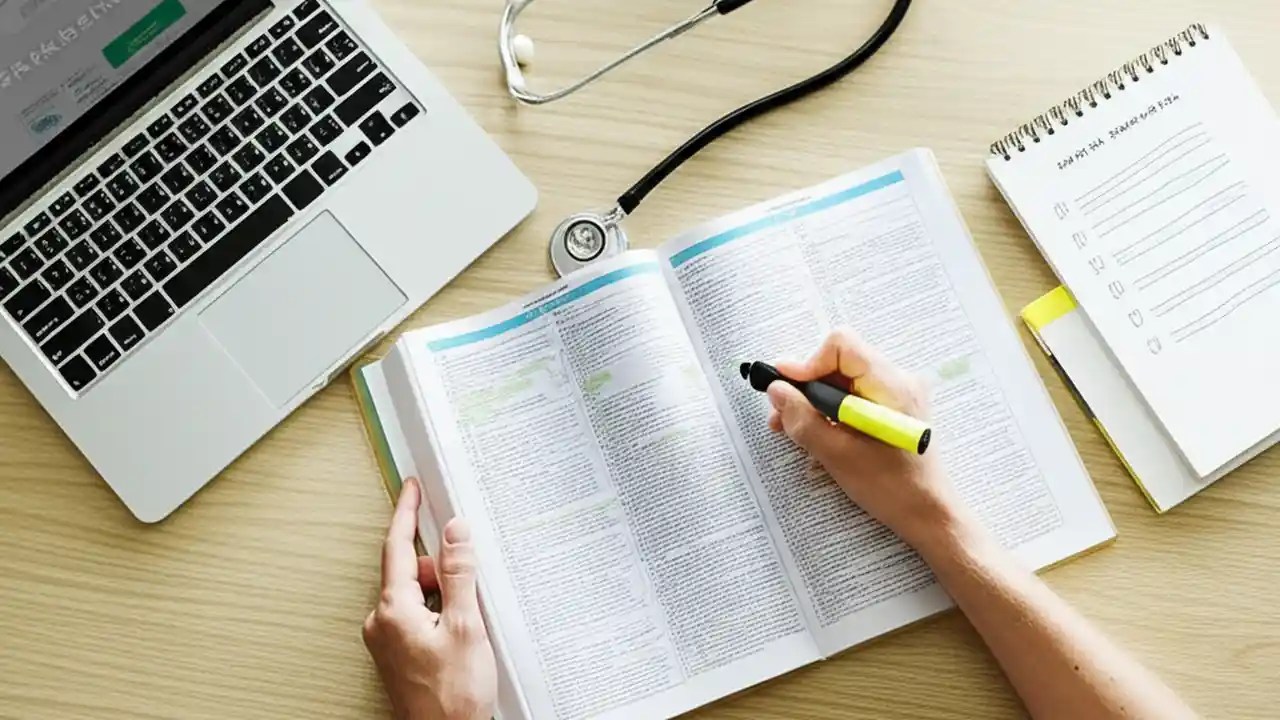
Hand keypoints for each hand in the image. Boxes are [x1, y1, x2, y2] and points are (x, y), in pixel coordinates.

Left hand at [363, 478, 496, 719]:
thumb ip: (459, 573)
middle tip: (469, 594)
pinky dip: (439, 615)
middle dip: (440, 571)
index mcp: (394, 610)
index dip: (407, 512)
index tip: (412, 488)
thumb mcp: (466, 626)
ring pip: (416, 595)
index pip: (396, 546)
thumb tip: (454, 531)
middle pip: (410, 571)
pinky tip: (458, 637)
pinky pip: (417, 616)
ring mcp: (387, 639)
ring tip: (466, 628)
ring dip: (442, 597)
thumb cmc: (453, 696)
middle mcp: (382, 622)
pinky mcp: (397, 653)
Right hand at [766, 329, 978, 553]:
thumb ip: (802, 419)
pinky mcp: (892, 408)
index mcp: (891, 385)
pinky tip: (817, 432)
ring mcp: (897, 394)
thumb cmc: (891, 488)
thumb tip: (776, 391)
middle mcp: (898, 380)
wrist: (928, 514)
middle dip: (806, 385)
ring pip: (843, 378)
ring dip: (814, 399)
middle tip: (780, 413)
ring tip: (792, 427)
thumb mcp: (837, 454)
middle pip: (839, 361)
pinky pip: (853, 395)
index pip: (842, 346)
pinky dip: (830, 409)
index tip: (786, 390)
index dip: (808, 364)